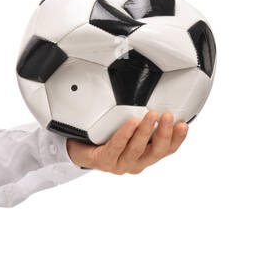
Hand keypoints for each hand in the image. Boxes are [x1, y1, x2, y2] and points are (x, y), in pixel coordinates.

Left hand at [65, 111, 187, 174]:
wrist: (81, 149)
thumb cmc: (108, 138)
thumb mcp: (131, 130)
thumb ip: (146, 121)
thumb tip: (161, 100)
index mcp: (146, 156)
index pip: (167, 150)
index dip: (178, 139)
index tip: (184, 125)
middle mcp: (136, 163)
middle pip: (156, 152)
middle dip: (165, 133)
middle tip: (168, 116)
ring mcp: (120, 164)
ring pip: (137, 149)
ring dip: (146, 131)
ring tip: (151, 115)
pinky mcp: (104, 161)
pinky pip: (116, 147)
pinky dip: (125, 134)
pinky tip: (131, 123)